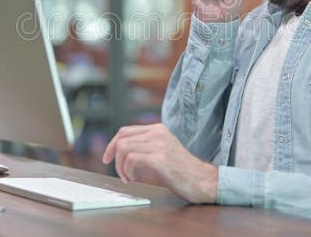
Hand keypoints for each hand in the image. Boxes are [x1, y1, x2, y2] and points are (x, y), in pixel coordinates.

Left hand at [102, 123, 217, 203]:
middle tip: (121, 174)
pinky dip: (127, 171)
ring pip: (124, 148)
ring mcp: (160, 144)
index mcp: (158, 129)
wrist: (204, 181)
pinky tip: (134, 179)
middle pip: (121, 139)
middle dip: (114, 158)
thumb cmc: (182, 171)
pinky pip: (132, 159)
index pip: (125, 131)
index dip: (111, 145)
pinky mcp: (161, 158)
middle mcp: (158, 133)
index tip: (107, 159)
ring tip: (128, 178)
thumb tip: (120, 153)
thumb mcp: (162, 152)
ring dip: (121, 167)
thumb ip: (145, 148)